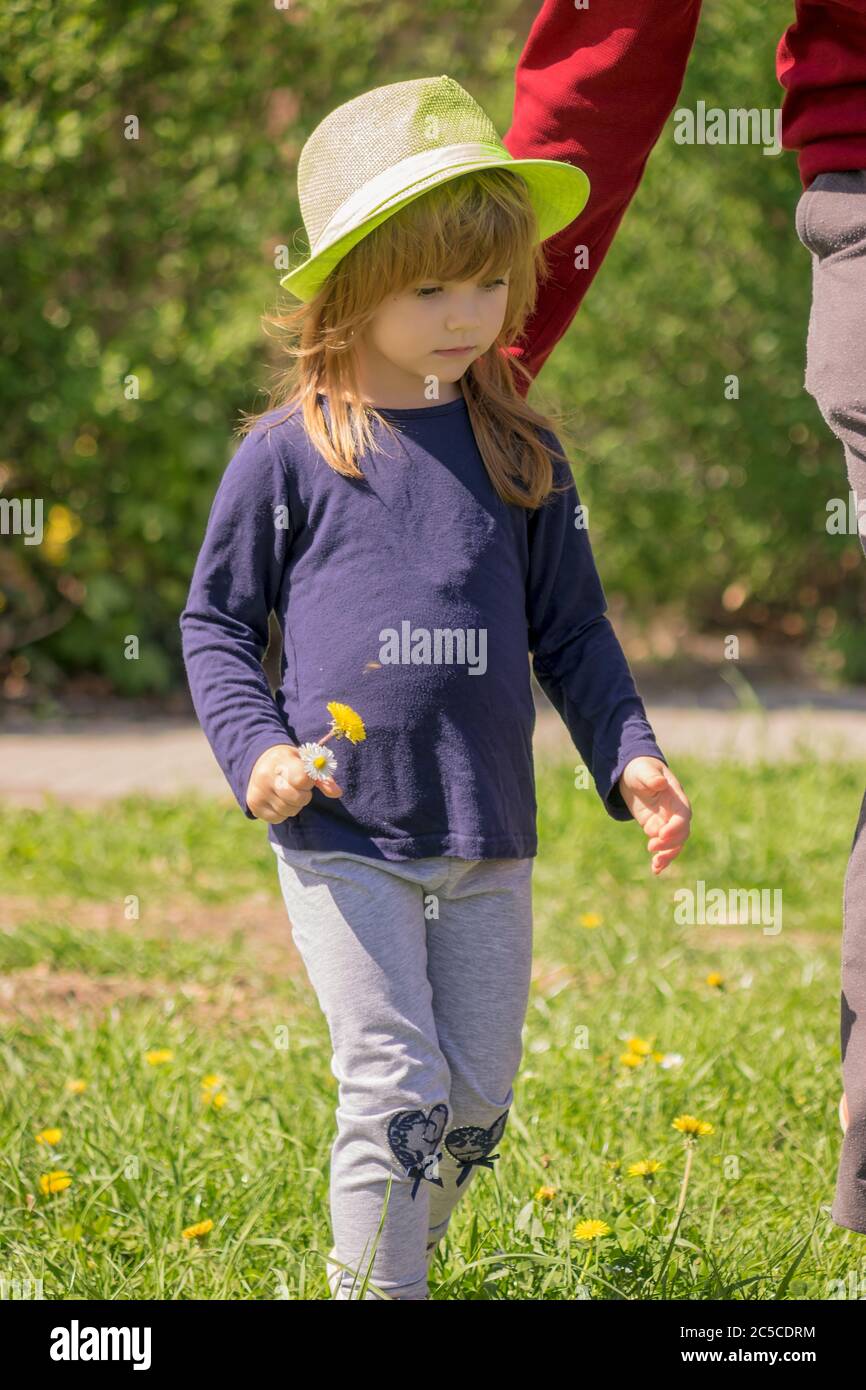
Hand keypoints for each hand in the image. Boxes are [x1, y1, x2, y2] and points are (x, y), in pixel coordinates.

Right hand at [245, 743, 342, 822]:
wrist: (259, 761)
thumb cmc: (289, 762)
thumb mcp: (304, 762)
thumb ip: (322, 778)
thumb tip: (337, 793)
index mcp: (281, 761)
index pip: (302, 779)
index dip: (309, 782)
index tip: (306, 778)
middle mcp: (266, 776)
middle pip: (297, 799)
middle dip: (303, 796)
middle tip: (299, 788)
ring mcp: (258, 792)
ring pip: (288, 811)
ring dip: (294, 805)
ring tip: (288, 793)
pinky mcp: (253, 805)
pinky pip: (277, 819)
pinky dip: (282, 813)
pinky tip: (279, 800)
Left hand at [617, 756, 690, 875]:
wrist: (633, 775)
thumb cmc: (641, 769)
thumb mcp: (644, 770)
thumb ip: (652, 778)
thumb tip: (660, 783)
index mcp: (677, 798)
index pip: (683, 816)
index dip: (675, 827)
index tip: (661, 833)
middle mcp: (675, 813)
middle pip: (681, 833)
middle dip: (669, 843)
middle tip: (651, 847)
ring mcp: (666, 823)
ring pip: (675, 844)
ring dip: (667, 856)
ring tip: (656, 865)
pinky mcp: (656, 830)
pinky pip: (663, 847)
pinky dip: (661, 859)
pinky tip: (655, 870)